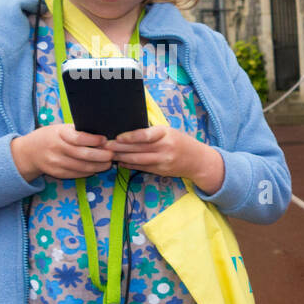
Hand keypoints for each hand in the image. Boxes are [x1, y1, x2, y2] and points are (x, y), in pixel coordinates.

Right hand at [11, 124, 112, 179]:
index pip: (79, 138)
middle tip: (112, 154)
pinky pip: (78, 174)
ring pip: (83, 167)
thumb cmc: (51, 137)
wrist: (29, 152)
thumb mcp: (61, 129)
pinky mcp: (57, 173)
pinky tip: (96, 168)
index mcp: (58, 134)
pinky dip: (90, 172)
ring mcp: (56, 163)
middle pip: (84, 155)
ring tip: (108, 162)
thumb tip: (102, 133)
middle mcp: (56, 149)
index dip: (94, 140)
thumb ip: (78, 131)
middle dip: (102, 156)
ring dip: (99, 166)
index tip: (105, 140)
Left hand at [108, 126, 223, 191]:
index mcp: (166, 134)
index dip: (130, 137)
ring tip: (109, 154)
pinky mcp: (161, 171)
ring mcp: (163, 161)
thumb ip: (152, 132)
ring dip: (121, 157)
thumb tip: (128, 133)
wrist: (198, 160)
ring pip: (138, 159)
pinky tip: (120, 162)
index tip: (118, 137)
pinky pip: (142, 167)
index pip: (146, 135)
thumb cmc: (181, 142)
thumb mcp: (169, 132)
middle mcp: (165, 148)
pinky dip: (129, 164)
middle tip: (105, 145)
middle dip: (119, 147)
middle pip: (138, 148)